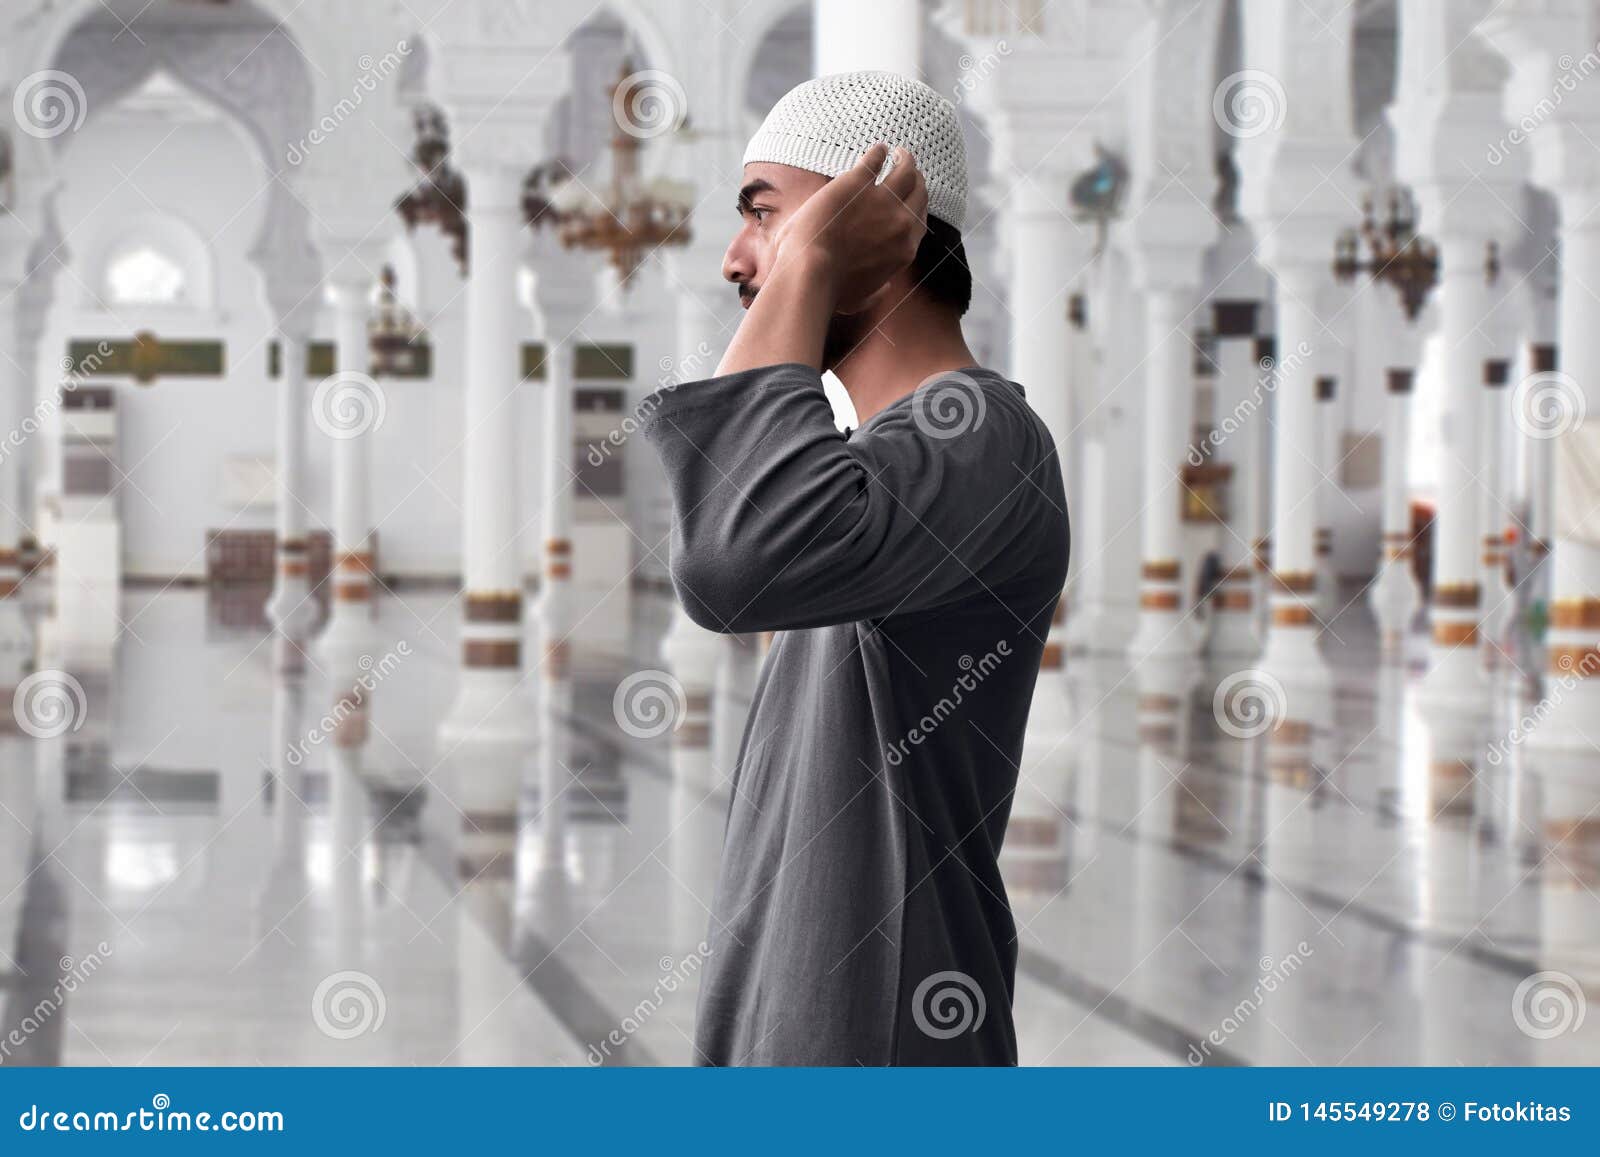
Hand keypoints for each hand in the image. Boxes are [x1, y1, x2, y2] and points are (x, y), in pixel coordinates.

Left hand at [771, 143, 929, 312]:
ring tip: (898, 152)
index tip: (910, 198)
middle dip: (916, 179)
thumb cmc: (830, 292)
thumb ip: (876, 292)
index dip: (916, 206)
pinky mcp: (857, 182)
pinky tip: (878, 149)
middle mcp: (901, 222)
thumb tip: (883, 290)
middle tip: (908, 169)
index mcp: (904, 250)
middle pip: (919, 192)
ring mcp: (881, 200)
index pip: (920, 220)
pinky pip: (876, 159)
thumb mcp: (860, 299)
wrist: (810, 273)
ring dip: (905, 159)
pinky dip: (879, 152)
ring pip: (906, 170)